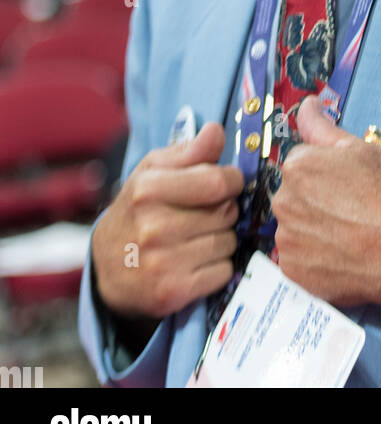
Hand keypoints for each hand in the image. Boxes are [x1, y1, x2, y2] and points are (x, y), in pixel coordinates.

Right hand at [91, 123, 243, 320]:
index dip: (231, 180)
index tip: (226, 182)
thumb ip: (189, 150)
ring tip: (198, 237)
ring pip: (229, 242)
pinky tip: (196, 261)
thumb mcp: (152, 171)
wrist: (106, 268)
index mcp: (148, 189)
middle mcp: (153, 227)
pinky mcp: (173, 292)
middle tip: (206, 213)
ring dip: (222, 238)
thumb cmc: (136, 210)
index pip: (217, 181)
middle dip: (225, 210)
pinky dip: (218, 266)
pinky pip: (223, 271)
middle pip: (227, 212)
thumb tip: (217, 131)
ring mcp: (162, 262)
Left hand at [271, 96, 380, 317]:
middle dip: (313, 200)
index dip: (324, 173)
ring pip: (294, 226)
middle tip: (346, 210)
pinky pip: (297, 257)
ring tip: (343, 234)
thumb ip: (323, 126)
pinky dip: (312, 257)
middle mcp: (284, 200)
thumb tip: (307, 104)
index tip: (344, 185)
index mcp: (297, 166)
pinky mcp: (292, 269)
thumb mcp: (359, 149)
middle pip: (294, 195)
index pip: (300, 164)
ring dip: (311, 228)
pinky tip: (338, 254)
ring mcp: (286, 238)